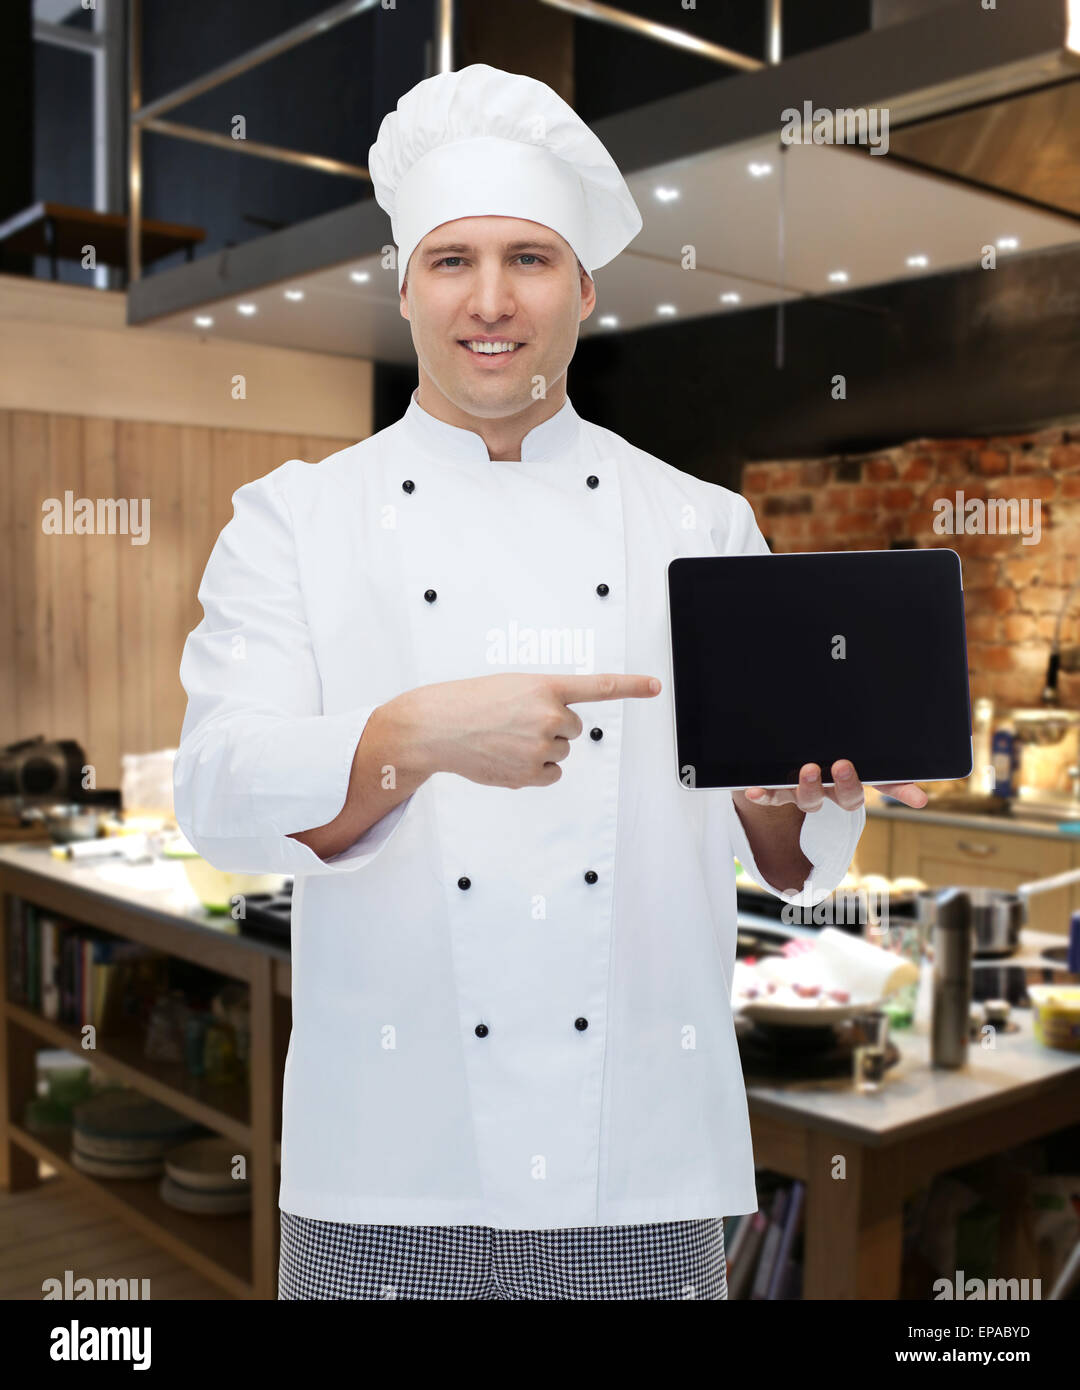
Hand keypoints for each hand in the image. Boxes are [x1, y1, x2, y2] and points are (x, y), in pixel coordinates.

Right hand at [395, 671, 660, 788]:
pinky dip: (536, 770)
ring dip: (541, 749)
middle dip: (553, 727)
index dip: (631, 686)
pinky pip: (552, 774)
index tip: (656, 686)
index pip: (598, 686)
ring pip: (562, 752)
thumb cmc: (473, 703)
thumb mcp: (514, 687)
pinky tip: (509, 759)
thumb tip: (564, 731)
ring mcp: (539, 746)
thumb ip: (545, 701)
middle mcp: (548, 715)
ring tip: (507, 739)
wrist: (437, 726)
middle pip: (575, 729)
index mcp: (546, 686)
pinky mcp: (529, 773)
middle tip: (518, 723)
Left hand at [741, 760, 928, 811]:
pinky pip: (770, 796)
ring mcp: (802, 790)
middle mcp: (829, 789)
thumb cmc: (818, 750)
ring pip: (810, 799)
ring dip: (810, 787)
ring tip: (808, 769)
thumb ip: (880, 766)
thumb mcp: (851, 751)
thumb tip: (921, 787)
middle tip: (843, 766)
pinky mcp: (775, 788)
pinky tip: (754, 790)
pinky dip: (763, 795)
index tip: (917, 796)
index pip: (886, 785)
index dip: (900, 791)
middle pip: (844, 798)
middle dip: (846, 784)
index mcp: (849, 779)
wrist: (773, 752)